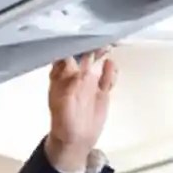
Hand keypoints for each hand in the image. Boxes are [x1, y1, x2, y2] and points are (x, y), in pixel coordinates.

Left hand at [45, 47, 117, 172]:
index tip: (82, 32)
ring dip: (102, 51)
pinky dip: (111, 71)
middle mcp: (74, 75)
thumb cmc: (63, 121)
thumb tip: (82, 70)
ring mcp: (88, 82)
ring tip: (109, 45)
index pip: (66, 51)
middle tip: (100, 35)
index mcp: (60, 75)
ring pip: (97, 60)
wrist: (75, 140)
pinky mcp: (101, 91)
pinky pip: (108, 76)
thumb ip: (73, 84)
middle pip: (83, 52)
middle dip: (91, 42)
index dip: (73, 41)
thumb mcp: (64, 101)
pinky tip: (111, 67)